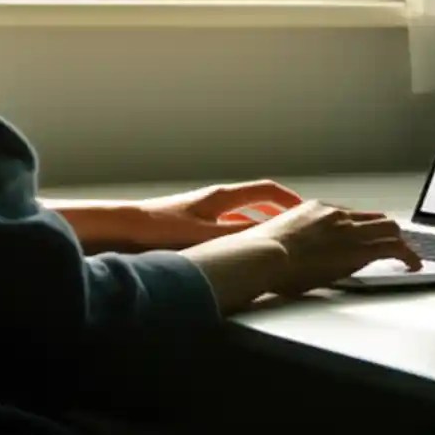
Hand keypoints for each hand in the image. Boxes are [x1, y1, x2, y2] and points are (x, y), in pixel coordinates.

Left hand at [137, 179, 302, 249]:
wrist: (128, 225)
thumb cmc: (162, 227)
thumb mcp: (206, 234)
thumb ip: (238, 235)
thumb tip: (268, 235)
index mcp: (224, 197)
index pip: (267, 190)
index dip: (289, 199)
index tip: (306, 209)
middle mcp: (218, 198)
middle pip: (259, 199)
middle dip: (281, 209)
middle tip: (298, 222)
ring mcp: (208, 208)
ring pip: (245, 211)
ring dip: (264, 219)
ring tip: (278, 234)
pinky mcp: (197, 219)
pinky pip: (231, 221)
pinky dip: (245, 229)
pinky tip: (244, 244)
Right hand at [244, 201, 423, 295]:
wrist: (263, 255)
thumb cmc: (257, 254)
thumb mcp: (272, 240)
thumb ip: (285, 241)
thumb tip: (279, 253)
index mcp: (314, 211)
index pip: (347, 216)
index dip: (360, 228)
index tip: (362, 237)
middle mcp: (336, 215)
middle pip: (372, 217)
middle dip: (386, 230)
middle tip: (393, 243)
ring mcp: (349, 229)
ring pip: (388, 228)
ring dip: (400, 241)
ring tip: (408, 255)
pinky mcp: (359, 247)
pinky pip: (393, 247)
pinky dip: (408, 255)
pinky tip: (413, 265)